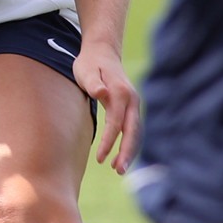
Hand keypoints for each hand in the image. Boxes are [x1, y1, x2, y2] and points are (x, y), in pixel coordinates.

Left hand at [72, 42, 141, 174]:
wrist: (102, 51)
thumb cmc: (90, 63)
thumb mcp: (85, 70)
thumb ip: (93, 83)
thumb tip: (101, 93)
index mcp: (120, 92)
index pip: (116, 123)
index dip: (109, 142)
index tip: (100, 158)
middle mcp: (131, 99)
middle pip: (133, 130)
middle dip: (127, 152)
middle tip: (119, 171)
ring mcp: (134, 103)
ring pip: (136, 132)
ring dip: (130, 151)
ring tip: (119, 170)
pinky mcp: (132, 107)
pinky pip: (133, 129)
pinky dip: (130, 143)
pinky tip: (121, 157)